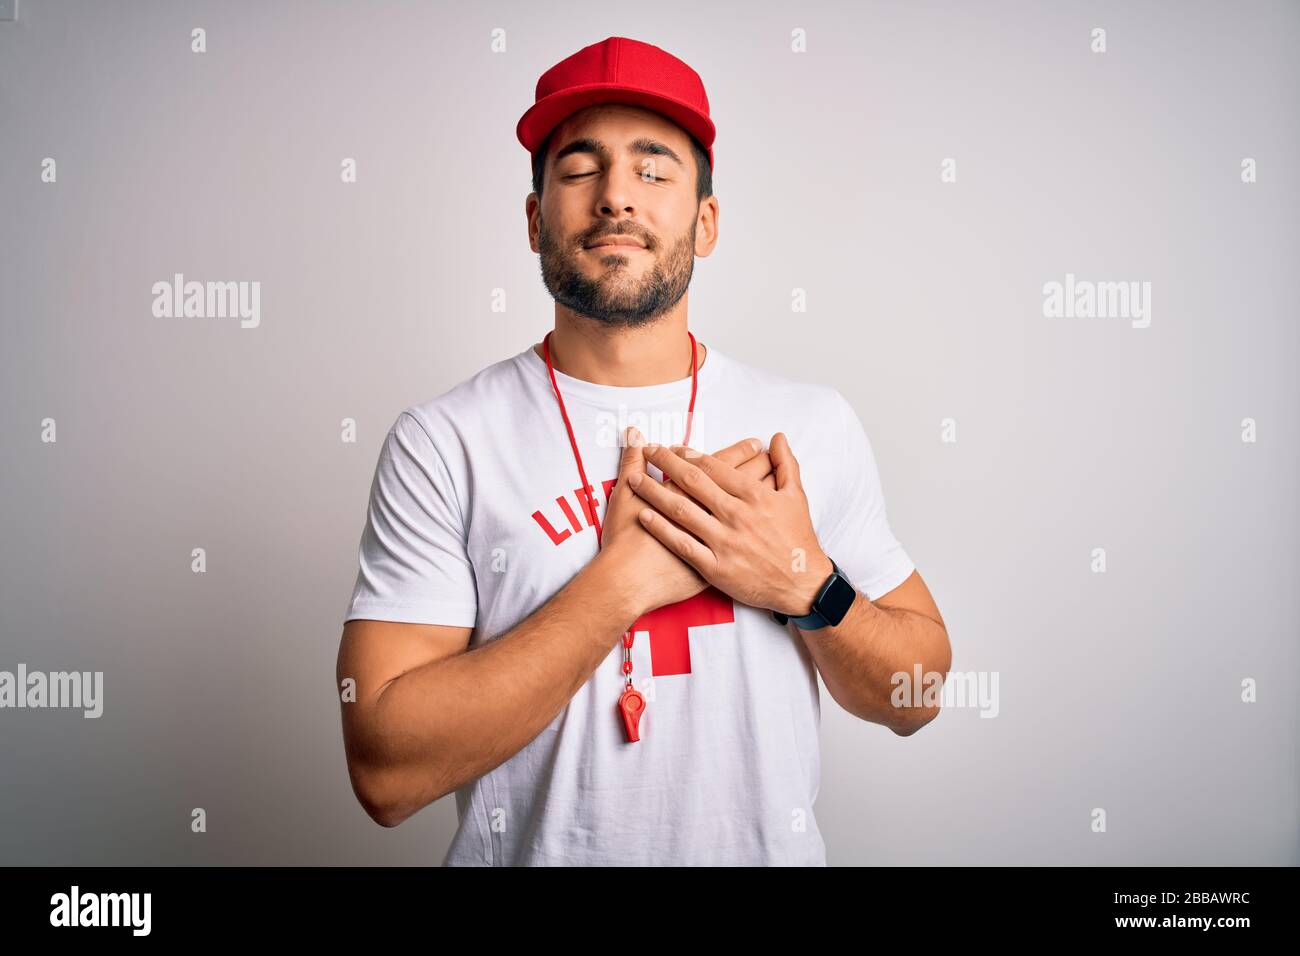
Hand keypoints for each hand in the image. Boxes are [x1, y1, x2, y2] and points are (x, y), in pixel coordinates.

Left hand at [627, 433, 833, 615]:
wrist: (803, 585)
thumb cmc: (799, 540)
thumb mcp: (798, 497)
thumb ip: (786, 464)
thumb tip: (777, 437)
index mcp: (755, 496)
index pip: (715, 467)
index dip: (689, 454)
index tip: (672, 447)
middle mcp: (737, 515)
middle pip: (693, 482)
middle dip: (666, 463)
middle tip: (648, 451)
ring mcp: (725, 541)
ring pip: (682, 510)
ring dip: (655, 492)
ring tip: (634, 480)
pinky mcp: (715, 567)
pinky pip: (682, 543)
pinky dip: (661, 528)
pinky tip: (644, 515)